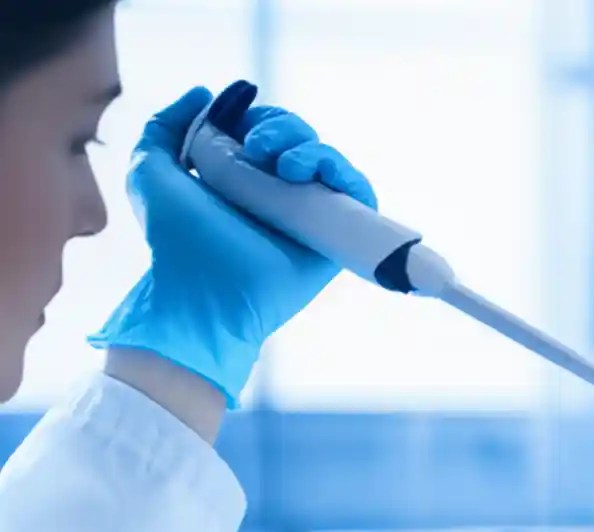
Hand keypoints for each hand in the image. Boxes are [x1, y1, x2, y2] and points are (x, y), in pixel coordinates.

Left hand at [90, 86, 376, 406]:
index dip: (257, 116)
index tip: (240, 124)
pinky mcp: (337, 232)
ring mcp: (310, 211)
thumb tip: (204, 93)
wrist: (206, 290)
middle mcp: (278, 190)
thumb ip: (164, 125)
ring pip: (328, 157)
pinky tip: (313, 177)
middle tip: (258, 148)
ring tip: (285, 169)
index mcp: (241, 173)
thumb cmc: (176, 240)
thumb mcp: (151, 171)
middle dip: (283, 127)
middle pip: (300, 135)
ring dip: (309, 148)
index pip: (265, 126)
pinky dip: (344, 172)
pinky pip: (358, 190)